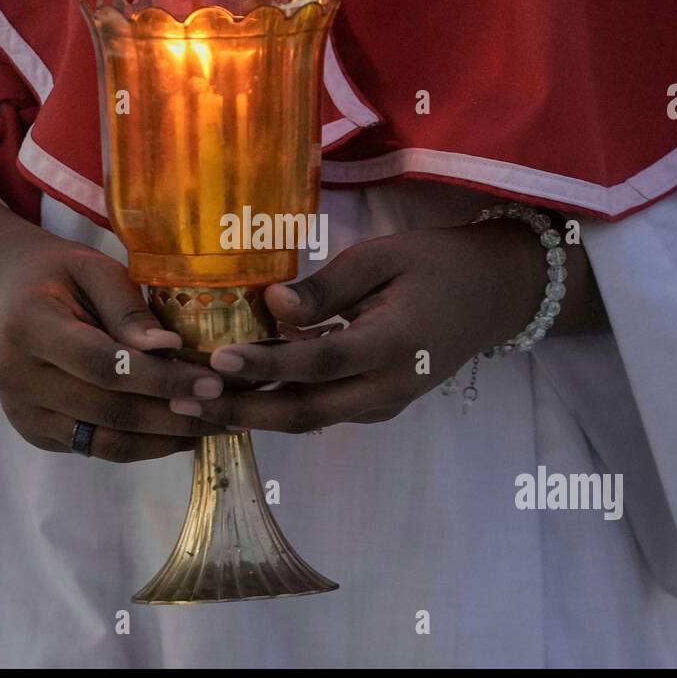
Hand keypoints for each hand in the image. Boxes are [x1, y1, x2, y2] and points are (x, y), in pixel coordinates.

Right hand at [0, 189, 220, 461]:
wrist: (4, 296)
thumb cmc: (58, 275)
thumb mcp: (94, 270)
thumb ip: (129, 310)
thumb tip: (169, 349)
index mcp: (28, 326)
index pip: (102, 364)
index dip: (160, 378)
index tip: (212, 381)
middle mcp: (15, 377)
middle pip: (107, 409)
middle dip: (174, 412)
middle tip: (227, 409)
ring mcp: (21, 412)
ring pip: (105, 441)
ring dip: (165, 439)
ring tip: (214, 426)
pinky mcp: (35, 433)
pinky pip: (96, 447)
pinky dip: (143, 445)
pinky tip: (180, 432)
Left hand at [171, 217, 601, 433]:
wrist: (491, 297)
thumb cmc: (435, 264)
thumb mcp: (383, 257)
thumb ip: (328, 287)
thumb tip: (271, 306)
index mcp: (394, 344)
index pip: (320, 362)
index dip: (268, 364)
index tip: (218, 359)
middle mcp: (388, 387)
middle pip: (305, 411)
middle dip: (242, 410)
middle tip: (186, 400)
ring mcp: (384, 404)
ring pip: (308, 420)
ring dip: (251, 416)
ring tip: (194, 405)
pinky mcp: (376, 407)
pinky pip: (319, 413)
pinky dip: (276, 408)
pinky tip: (235, 396)